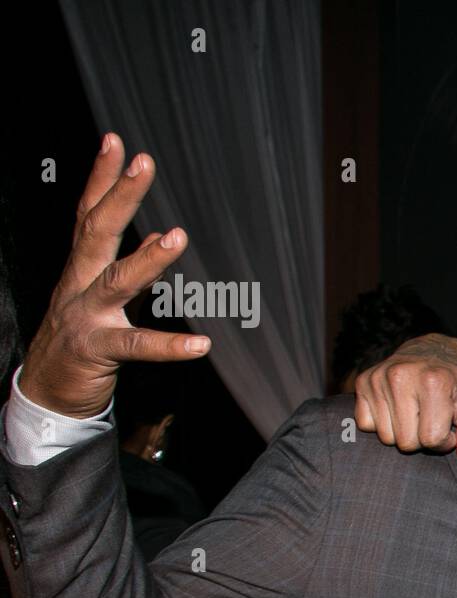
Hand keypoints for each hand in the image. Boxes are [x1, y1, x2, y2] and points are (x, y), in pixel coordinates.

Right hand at [19, 132, 209, 418]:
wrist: (48, 389)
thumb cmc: (79, 337)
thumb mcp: (100, 292)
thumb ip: (128, 264)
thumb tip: (156, 233)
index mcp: (82, 267)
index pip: (89, 213)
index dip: (101, 178)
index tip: (116, 141)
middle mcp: (80, 284)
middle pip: (97, 232)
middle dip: (119, 196)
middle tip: (144, 162)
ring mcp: (87, 316)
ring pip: (117, 282)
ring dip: (148, 259)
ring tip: (177, 236)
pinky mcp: (98, 350)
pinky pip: (137, 347)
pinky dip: (169, 346)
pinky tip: (201, 344)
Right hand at [353, 333, 456, 471]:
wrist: (435, 348)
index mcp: (434, 381)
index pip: (431, 439)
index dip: (445, 441)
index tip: (451, 426)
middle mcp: (401, 376)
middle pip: (406, 442)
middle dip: (423, 439)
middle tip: (433, 419)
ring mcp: (378, 378)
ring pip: (386, 437)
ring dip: (403, 432)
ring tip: (417, 412)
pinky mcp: (363, 381)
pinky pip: (366, 425)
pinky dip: (383, 423)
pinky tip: (398, 408)